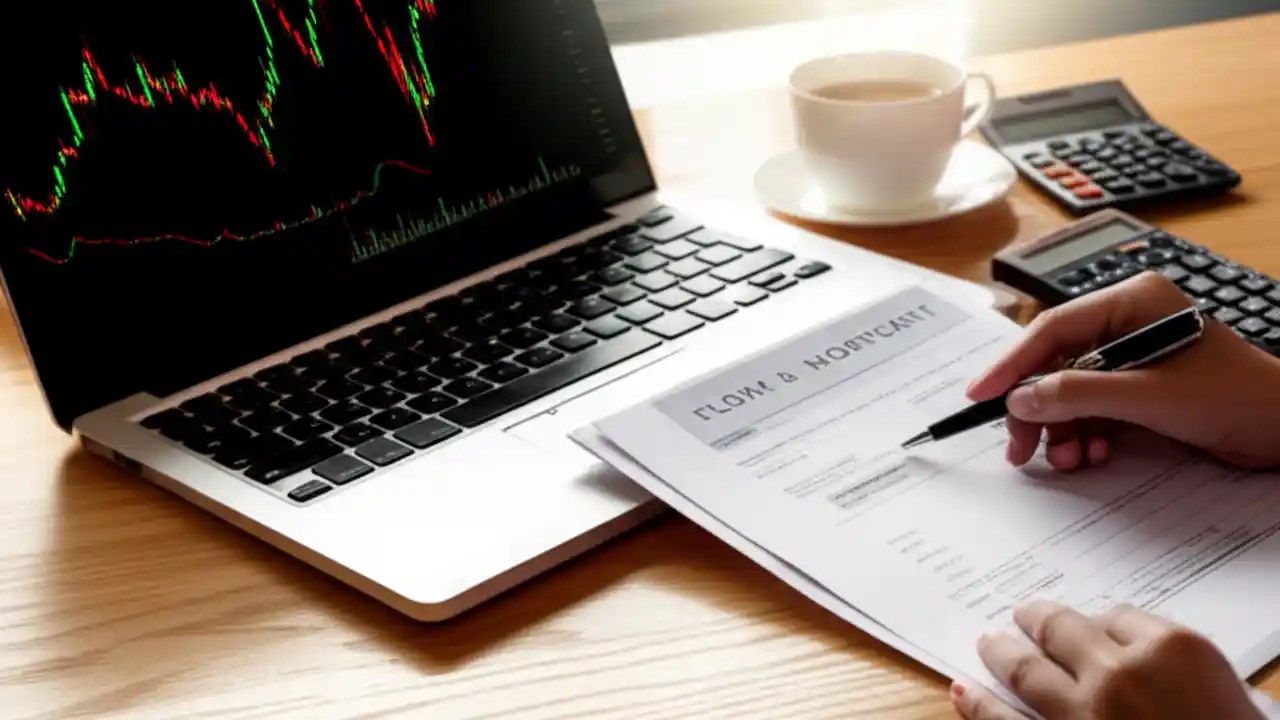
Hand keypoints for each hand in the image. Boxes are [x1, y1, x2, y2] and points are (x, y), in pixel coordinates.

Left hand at [950, 599, 1262, 719]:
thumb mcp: (1231, 700)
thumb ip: (1182, 674)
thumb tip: (1149, 665)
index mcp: (1172, 651)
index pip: (1120, 616)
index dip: (1102, 622)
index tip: (1091, 623)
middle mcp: (1118, 672)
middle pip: (1064, 630)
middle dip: (1040, 621)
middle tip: (1023, 614)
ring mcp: (1080, 712)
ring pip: (1026, 669)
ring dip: (1002, 653)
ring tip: (987, 642)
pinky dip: (978, 705)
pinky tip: (963, 691)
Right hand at [967, 271, 1279, 469]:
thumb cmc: (1234, 398)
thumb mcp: (1148, 396)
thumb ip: (1078, 395)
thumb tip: (1020, 400)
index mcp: (1130, 302)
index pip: (1052, 329)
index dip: (1012, 364)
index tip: (981, 394)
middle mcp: (1127, 322)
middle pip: (1056, 364)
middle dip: (1038, 409)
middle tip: (1018, 447)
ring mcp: (1134, 355)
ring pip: (1070, 391)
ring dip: (1060, 428)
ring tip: (1065, 459)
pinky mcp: (1141, 386)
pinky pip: (1092, 407)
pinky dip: (1083, 433)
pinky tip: (1089, 454)